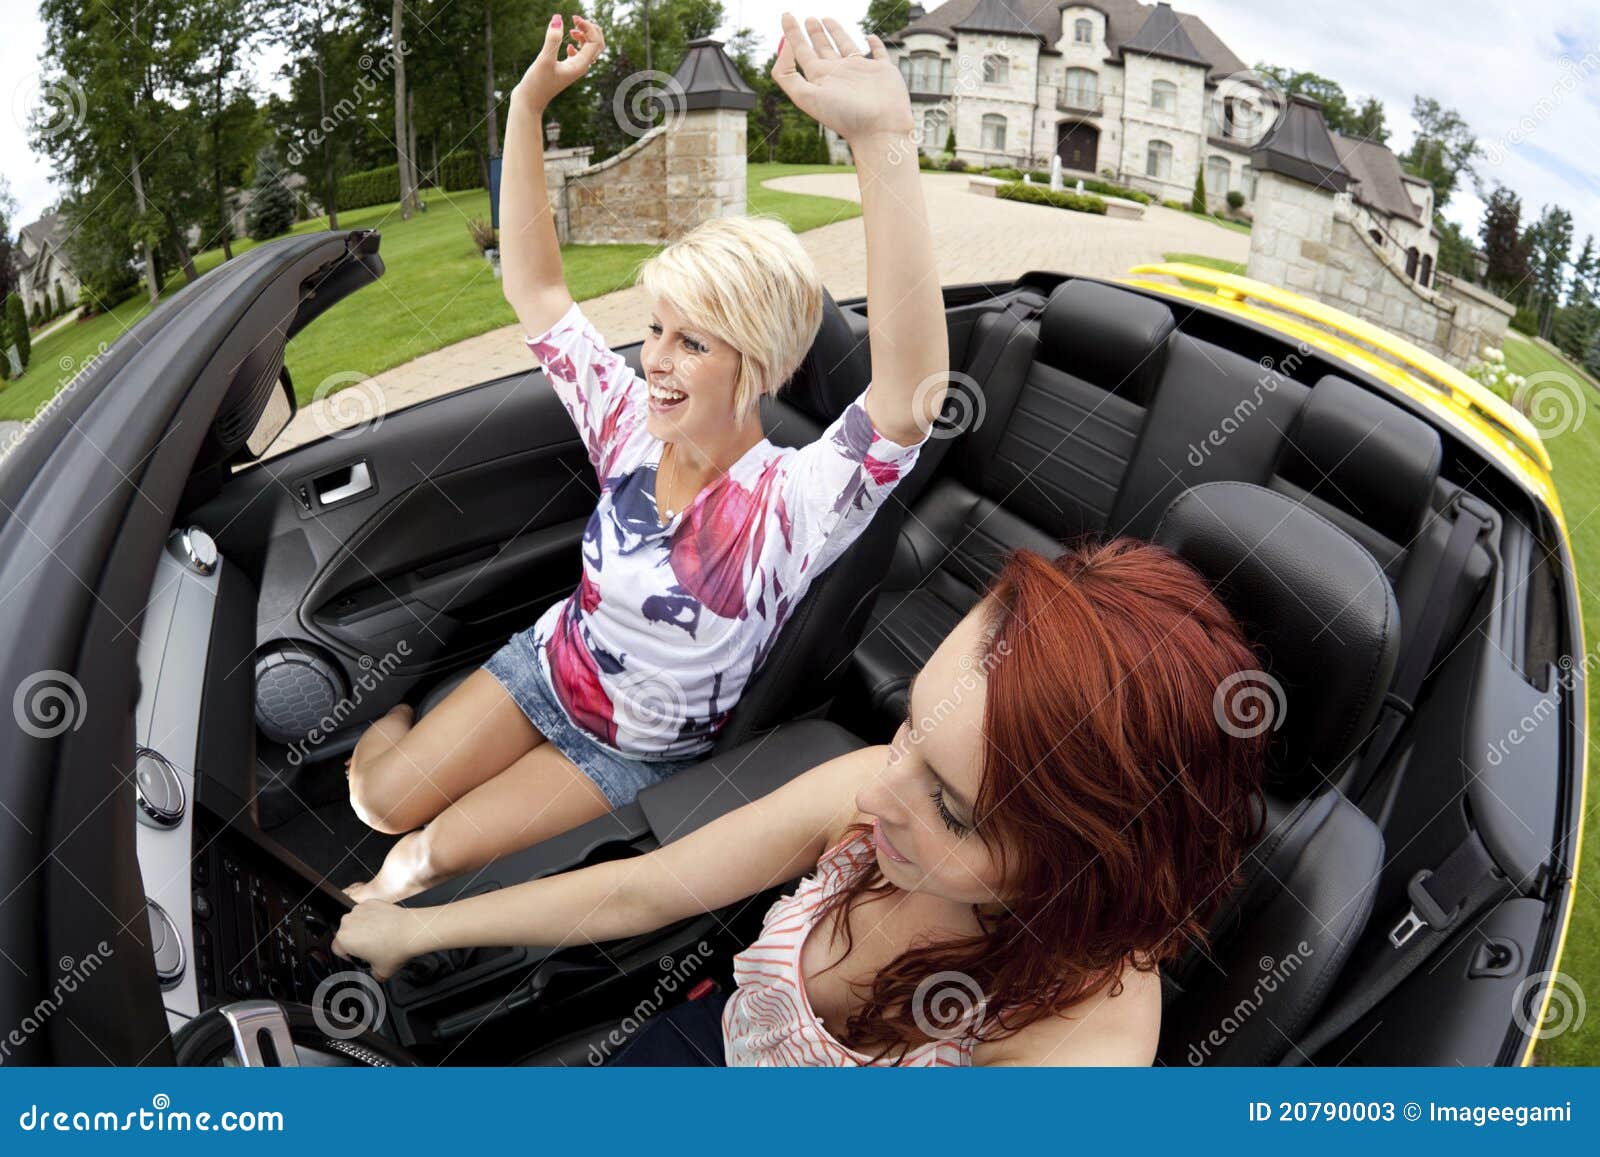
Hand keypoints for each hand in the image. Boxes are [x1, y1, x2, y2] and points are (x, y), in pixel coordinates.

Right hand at [331, 899, 433, 981]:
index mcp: (344, 939)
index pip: (337, 949)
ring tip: (379, 936)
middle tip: (371, 948)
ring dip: (363, 928)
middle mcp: (348, 922)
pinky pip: (366, 912)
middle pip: (346, 934)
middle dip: (356, 941)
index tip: (357, 957)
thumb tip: (375, 974)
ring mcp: (359, 909)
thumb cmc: (395, 948)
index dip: (348, 956)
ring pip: (356, 922)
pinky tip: (384, 926)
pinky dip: (372, 917)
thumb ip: (372, 975)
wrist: (411, 930)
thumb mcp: (381, 972)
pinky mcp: (371, 901)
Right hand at [513, 13, 604, 113]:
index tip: (573, 19)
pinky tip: (568, 45)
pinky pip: (580, 55)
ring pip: (589, 49)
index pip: (595, 42)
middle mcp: (581, 67)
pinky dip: (577, 45)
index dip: (588, 27)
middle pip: (597, 45)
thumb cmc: (536, 84)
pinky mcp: (567, 69)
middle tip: (575, 19)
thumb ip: (552, 39)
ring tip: (571, 29)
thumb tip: (558, 18)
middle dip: (590, 29)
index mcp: (580, 65)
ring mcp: (575, 68)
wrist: (530, 101)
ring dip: (584, 35)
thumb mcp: (544, 59)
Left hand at [771, 13, 913, 142]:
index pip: (802, 51)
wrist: (878, 130)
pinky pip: (877, 53)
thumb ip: (786, 74)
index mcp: (820, 78)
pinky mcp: (883, 71)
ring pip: (845, 46)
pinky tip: (870, 36)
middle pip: (821, 47)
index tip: (786, 16)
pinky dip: (874, 44)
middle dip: (813, 33)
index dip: (792, 34)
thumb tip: (785, 46)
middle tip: (808, 18)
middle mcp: (838, 74)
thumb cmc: (843, 116)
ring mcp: (860, 72)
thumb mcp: (804, 96)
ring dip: (836, 32)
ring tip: (826, 19)